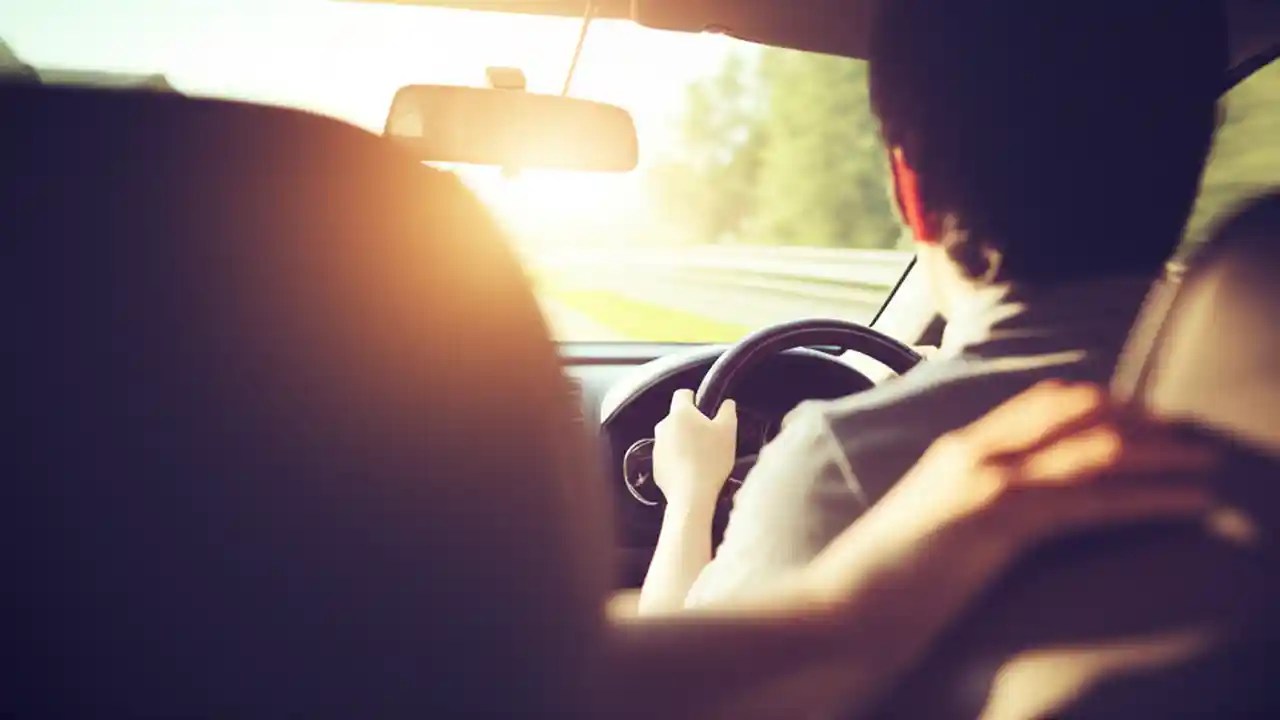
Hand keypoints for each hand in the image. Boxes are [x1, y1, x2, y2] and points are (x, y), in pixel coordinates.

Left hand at [652, 389, 736, 510]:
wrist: (691, 494)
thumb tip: (726, 403)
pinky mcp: (655, 466)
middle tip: (709, 437)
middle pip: (677, 417)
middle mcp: (663, 426)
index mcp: (680, 413)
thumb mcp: (728, 431)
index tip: (706, 411)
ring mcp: (656, 447)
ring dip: (683, 442)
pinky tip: (691, 471)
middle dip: (691, 424)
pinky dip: (678, 460)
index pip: (683, 393)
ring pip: (672, 437)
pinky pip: (668, 456)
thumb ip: (727, 411)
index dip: (696, 398)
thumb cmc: (711, 458)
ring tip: (701, 457)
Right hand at [803, 381, 1219, 617]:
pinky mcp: (998, 516)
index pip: (1041, 403)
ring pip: (1095, 448)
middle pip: (1077, 410)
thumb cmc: (881, 579)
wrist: (839, 608)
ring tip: (1206, 465)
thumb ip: (966, 501)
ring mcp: (985, 478)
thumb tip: (1006, 511)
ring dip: (1161, 455)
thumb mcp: (930, 524)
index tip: (1146, 417)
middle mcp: (974, 449)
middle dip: (1141, 418)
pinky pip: (1093, 497)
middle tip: (1188, 435)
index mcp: (956, 448)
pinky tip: (1186, 503)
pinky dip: (1150, 497)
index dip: (1102, 402)